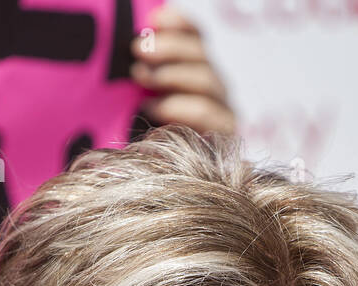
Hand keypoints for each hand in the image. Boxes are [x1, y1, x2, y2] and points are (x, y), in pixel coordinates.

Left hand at [131, 6, 235, 137]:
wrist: (161, 194)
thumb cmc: (139, 142)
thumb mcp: (135, 104)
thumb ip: (139, 75)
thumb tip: (131, 46)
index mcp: (195, 71)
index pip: (197, 37)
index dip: (181, 24)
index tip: (155, 19)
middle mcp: (213, 90)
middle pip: (203, 55)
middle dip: (171, 48)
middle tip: (138, 50)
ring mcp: (223, 112)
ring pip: (208, 80)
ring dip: (172, 73)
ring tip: (139, 77)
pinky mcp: (226, 138)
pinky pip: (210, 114)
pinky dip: (180, 107)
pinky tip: (152, 109)